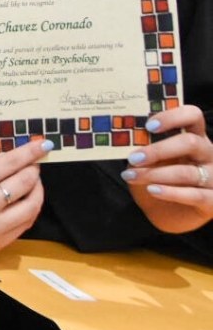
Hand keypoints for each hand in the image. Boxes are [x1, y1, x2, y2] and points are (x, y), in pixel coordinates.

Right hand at [0, 138, 52, 254]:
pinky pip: (24, 223)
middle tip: (34, 161)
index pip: (10, 163)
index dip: (30, 152)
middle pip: (24, 183)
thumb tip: (9, 152)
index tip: (43, 144)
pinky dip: (29, 208)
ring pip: (31, 205)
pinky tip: (25, 199)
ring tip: (33, 180)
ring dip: (36, 189)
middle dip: (33, 169)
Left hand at [121, 105, 212, 233]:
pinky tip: (152, 190)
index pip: (193, 115)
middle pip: (190, 143)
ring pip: (188, 172)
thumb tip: (124, 136)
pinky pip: (195, 195)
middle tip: (134, 158)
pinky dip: (171, 193)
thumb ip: (145, 146)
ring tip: (132, 176)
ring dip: (155, 174)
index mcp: (195, 137)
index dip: (173, 117)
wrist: (169, 213)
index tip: (148, 126)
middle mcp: (208, 154)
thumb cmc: (159, 179)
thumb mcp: (151, 161)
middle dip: (158, 150)